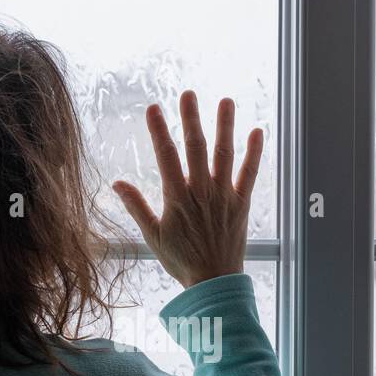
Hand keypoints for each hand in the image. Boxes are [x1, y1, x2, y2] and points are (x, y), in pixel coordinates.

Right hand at [112, 90, 262, 289]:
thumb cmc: (181, 261)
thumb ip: (137, 207)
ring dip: (225, 126)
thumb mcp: (152, 236)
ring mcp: (223, 196)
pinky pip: (249, 174)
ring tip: (226, 101)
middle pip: (196, 148)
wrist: (214, 282)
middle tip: (189, 94)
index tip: (153, 108)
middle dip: (191, 119)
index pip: (166, 157)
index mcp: (176, 198)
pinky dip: (254, 153)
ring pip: (225, 155)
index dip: (159, 131)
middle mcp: (201, 192)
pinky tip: (257, 131)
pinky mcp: (241, 204)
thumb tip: (117, 183)